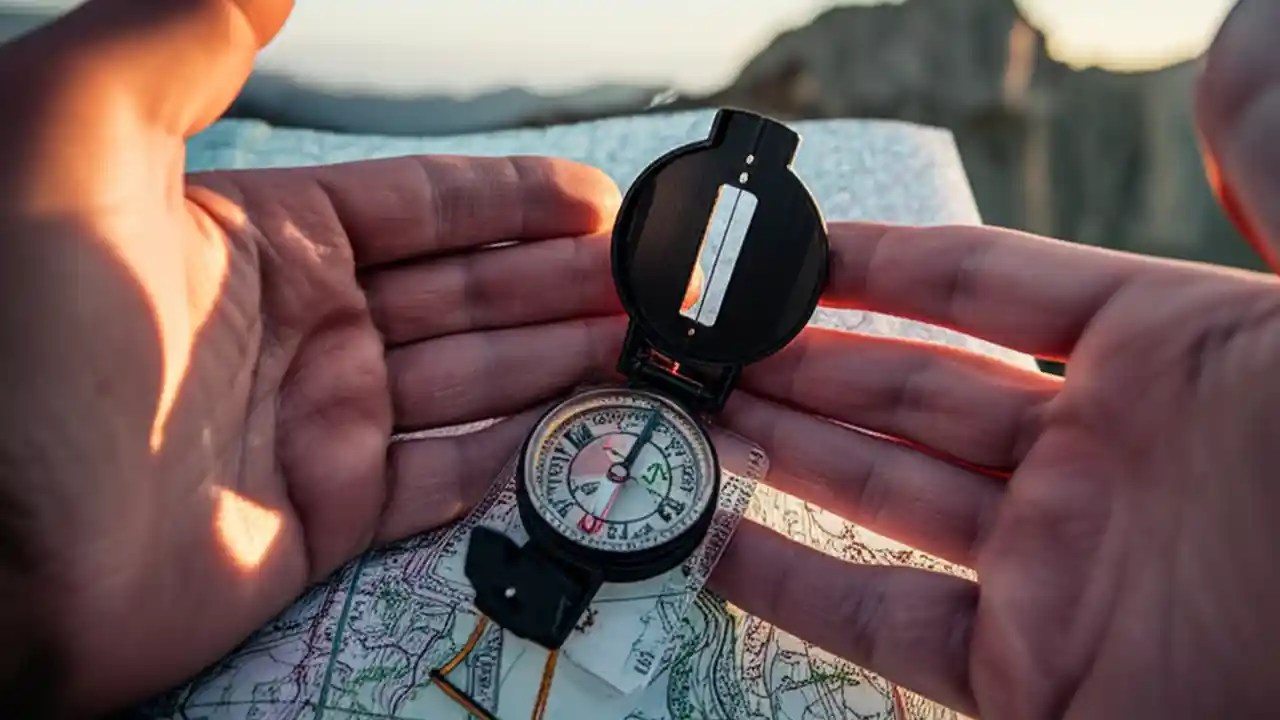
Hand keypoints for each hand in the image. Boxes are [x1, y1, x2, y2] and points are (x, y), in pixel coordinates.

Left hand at [0, 1, 623, 714]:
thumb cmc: (14, 347)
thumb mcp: (77, 139)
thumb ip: (186, 35)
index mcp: (261, 236)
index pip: (422, 206)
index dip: (514, 200)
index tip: (598, 201)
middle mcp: (299, 326)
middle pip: (467, 292)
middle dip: (559, 282)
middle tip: (650, 283)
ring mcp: (317, 423)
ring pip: (473, 381)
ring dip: (558, 361)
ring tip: (643, 349)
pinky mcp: (326, 516)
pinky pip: (445, 478)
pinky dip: (515, 456)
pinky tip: (576, 430)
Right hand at [709, 2, 1279, 717]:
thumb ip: (1279, 172)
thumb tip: (1242, 36)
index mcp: (1173, 358)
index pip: (990, 287)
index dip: (883, 262)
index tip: (789, 245)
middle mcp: (1101, 460)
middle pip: (911, 389)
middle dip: (802, 356)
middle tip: (706, 335)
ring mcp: (1060, 571)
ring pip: (882, 496)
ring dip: (781, 454)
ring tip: (689, 414)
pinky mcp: (1035, 680)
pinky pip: (886, 623)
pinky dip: (793, 585)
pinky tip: (718, 538)